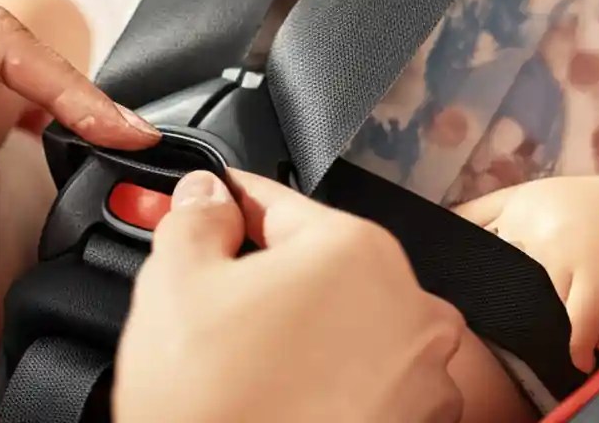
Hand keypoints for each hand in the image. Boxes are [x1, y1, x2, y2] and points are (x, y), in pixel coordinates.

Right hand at [116, 169, 464, 422]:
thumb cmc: (213, 409)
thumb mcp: (172, 285)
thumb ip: (194, 219)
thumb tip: (209, 196)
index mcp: (357, 251)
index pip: (281, 204)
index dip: (234, 204)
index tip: (213, 205)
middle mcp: (412, 307)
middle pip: (323, 268)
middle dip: (270, 278)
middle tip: (216, 304)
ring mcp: (426, 378)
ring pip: (350, 326)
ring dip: (307, 332)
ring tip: (250, 364)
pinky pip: (372, 383)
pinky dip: (334, 383)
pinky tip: (286, 399)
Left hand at [456, 175, 598, 371]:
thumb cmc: (598, 208)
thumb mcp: (536, 194)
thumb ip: (485, 211)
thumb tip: (441, 230)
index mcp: (524, 212)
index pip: (485, 262)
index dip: (486, 286)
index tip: (486, 300)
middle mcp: (548, 239)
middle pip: (517, 299)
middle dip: (526, 313)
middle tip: (542, 312)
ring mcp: (583, 269)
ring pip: (552, 326)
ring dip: (565, 332)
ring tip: (580, 315)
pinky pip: (590, 339)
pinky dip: (596, 342)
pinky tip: (598, 335)